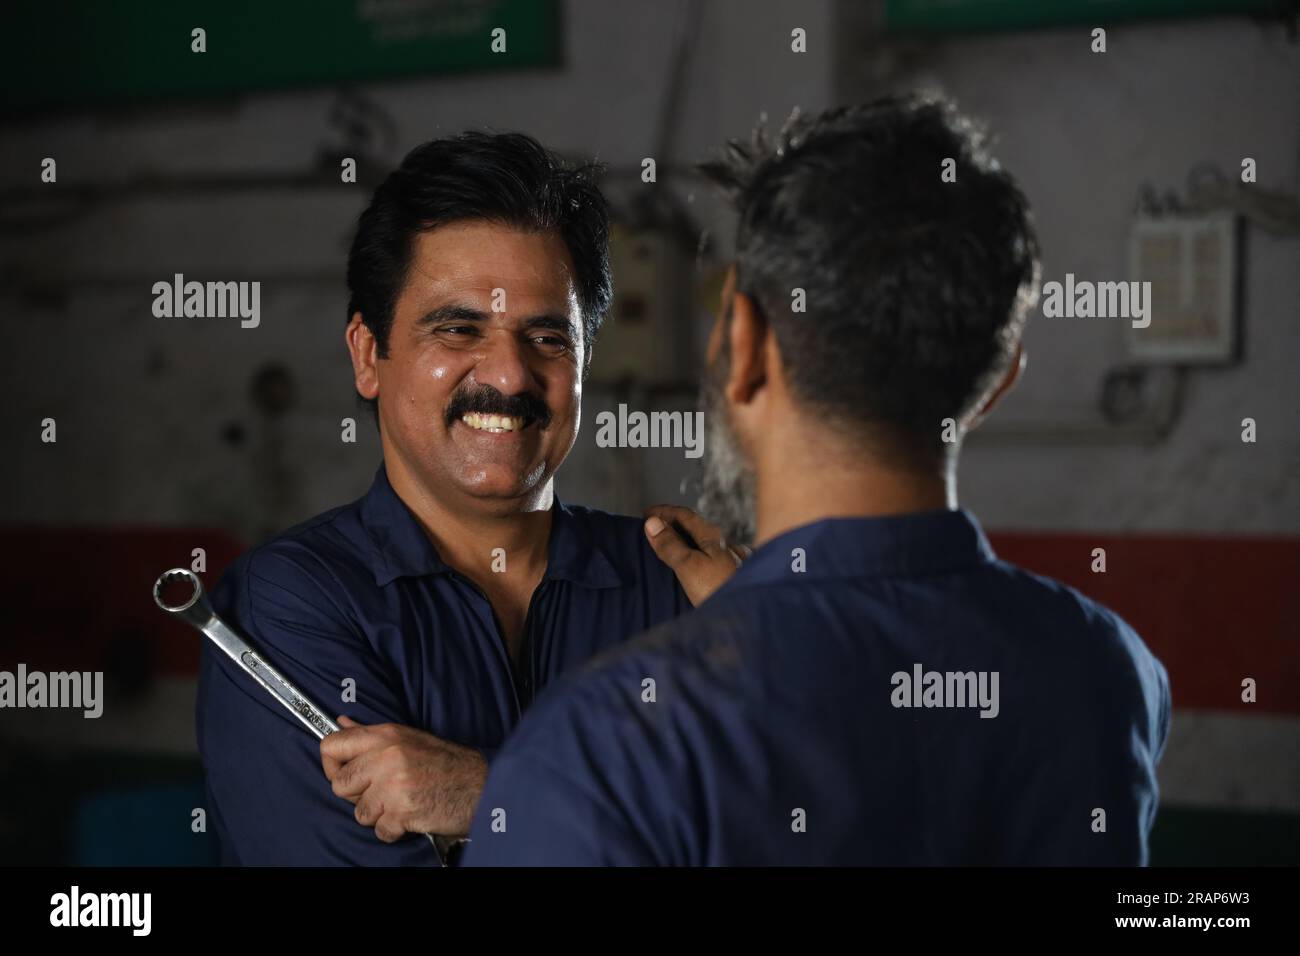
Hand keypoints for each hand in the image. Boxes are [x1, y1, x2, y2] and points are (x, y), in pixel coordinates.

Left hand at [320, 716, 487, 842]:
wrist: (482, 785)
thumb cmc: (447, 763)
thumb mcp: (408, 738)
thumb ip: (370, 734)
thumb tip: (341, 723)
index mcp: (386, 736)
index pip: (331, 746)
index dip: (331, 765)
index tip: (344, 772)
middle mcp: (387, 757)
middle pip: (339, 785)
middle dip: (356, 795)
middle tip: (379, 793)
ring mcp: (394, 785)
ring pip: (359, 813)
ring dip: (378, 815)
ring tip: (400, 803)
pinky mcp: (404, 811)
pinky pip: (380, 831)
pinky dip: (394, 830)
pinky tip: (410, 817)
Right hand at [643, 504, 748, 605]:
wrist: (752, 612)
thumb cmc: (722, 589)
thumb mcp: (689, 566)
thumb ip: (671, 545)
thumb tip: (652, 523)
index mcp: (713, 537)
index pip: (685, 515)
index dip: (664, 512)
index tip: (647, 514)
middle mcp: (726, 545)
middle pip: (696, 528)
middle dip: (674, 525)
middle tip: (655, 528)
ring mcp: (734, 560)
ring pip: (706, 544)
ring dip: (686, 542)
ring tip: (670, 548)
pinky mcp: (738, 577)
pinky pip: (713, 560)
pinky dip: (698, 558)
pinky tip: (698, 569)